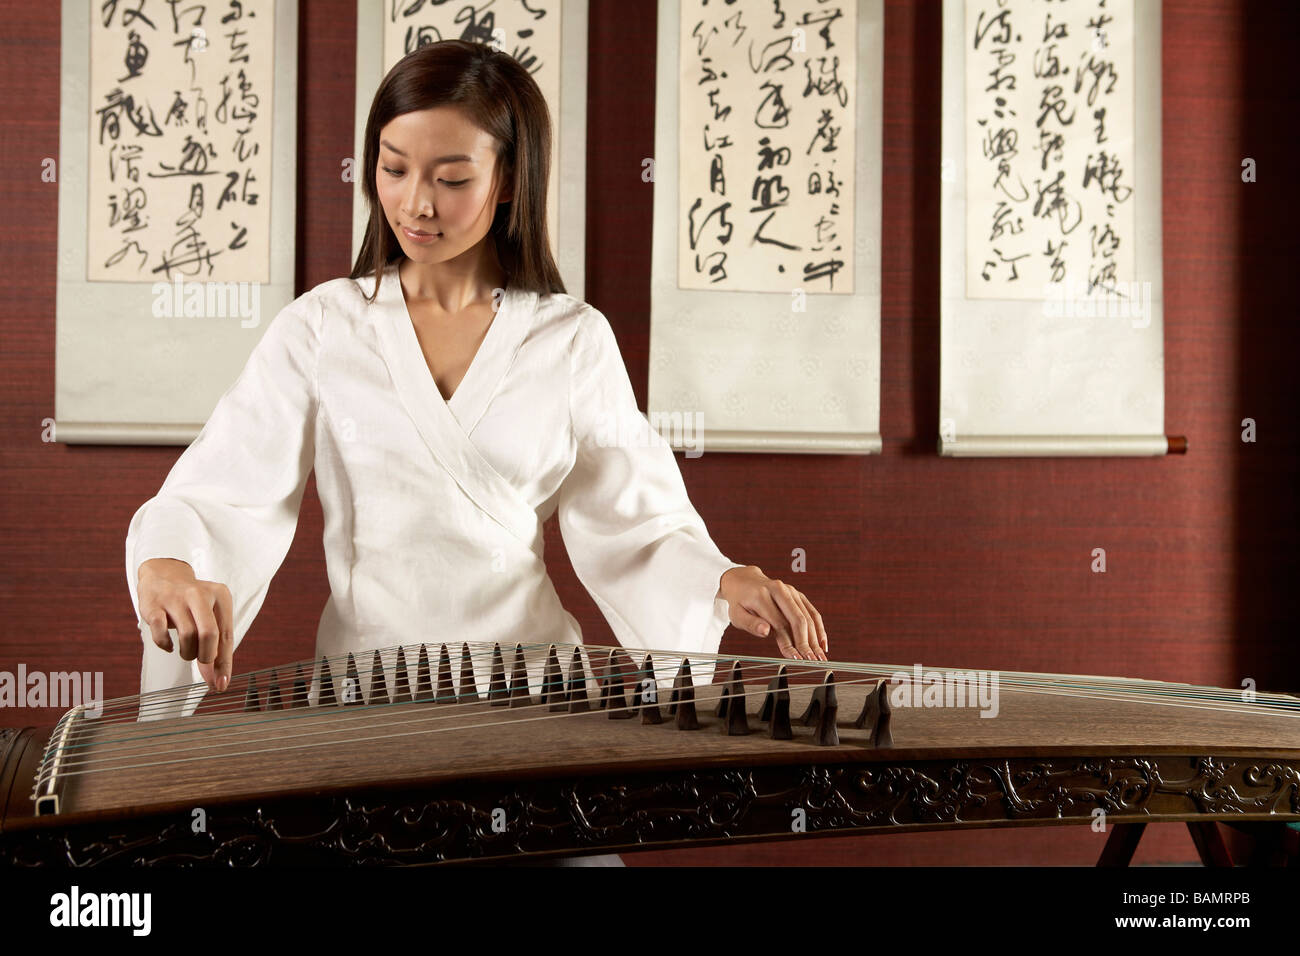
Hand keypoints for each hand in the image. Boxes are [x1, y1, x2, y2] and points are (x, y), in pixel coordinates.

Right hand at [137, 558, 234, 692]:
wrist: (163, 574)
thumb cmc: (193, 605)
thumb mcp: (211, 617)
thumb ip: (216, 647)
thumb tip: (218, 682)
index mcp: (221, 596)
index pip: (226, 636)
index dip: (224, 664)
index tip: (220, 685)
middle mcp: (200, 594)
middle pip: (209, 635)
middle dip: (206, 656)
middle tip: (199, 660)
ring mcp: (175, 598)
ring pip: (187, 636)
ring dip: (187, 652)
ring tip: (186, 650)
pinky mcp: (153, 604)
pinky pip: (161, 633)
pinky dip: (165, 645)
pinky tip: (169, 645)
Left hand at [719, 565, 828, 661]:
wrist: (745, 581)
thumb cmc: (740, 602)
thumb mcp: (737, 614)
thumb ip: (750, 624)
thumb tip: (766, 631)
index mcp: (762, 595)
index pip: (779, 624)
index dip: (788, 643)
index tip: (794, 658)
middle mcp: (780, 590)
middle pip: (798, 619)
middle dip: (807, 642)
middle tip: (812, 661)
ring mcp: (791, 591)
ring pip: (808, 617)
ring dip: (816, 639)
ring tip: (820, 657)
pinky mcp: (798, 595)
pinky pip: (812, 612)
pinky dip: (819, 629)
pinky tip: (823, 645)